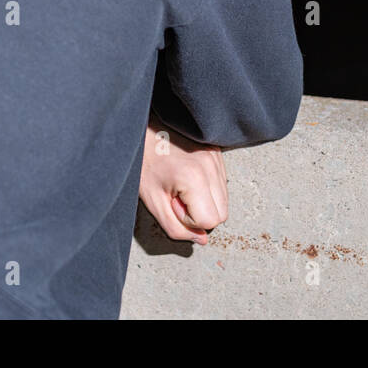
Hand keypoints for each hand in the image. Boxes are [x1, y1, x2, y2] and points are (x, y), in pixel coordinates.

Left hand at [138, 115, 227, 243]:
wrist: (143, 129)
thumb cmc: (144, 162)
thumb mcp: (153, 202)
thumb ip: (176, 227)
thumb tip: (200, 238)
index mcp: (194, 178)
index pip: (211, 221)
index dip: (190, 220)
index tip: (174, 205)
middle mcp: (210, 166)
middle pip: (222, 213)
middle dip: (201, 213)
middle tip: (178, 197)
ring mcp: (216, 157)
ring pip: (224, 199)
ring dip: (205, 200)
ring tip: (182, 186)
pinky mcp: (216, 151)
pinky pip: (221, 182)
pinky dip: (208, 187)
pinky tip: (189, 178)